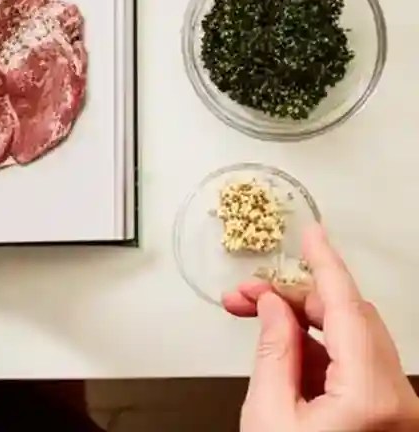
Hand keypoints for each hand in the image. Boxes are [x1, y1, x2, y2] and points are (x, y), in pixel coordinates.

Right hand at [225, 225, 418, 431]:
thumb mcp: (268, 415)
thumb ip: (272, 350)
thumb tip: (272, 306)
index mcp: (371, 397)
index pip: (345, 307)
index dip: (324, 264)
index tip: (312, 233)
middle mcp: (398, 401)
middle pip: (350, 319)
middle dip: (295, 299)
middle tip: (247, 295)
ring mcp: (399, 412)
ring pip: (353, 340)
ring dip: (304, 324)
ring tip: (255, 320)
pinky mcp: (391, 420)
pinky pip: (357, 367)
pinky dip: (319, 352)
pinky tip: (283, 352)